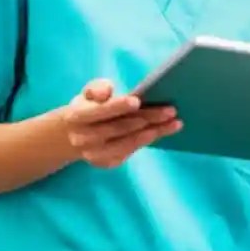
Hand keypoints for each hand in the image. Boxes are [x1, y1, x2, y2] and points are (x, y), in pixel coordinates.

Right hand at [60, 79, 181, 168]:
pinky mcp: (107, 162)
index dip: (117, 106)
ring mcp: (95, 154)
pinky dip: (149, 140)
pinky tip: (165, 131)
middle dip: (146, 118)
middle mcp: (83, 138)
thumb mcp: (88, 94)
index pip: (99, 112)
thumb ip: (96, 88)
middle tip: (170, 110)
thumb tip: (107, 91)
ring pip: (128, 142)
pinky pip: (131, 151)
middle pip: (119, 128)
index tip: (137, 101)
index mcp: (77, 116)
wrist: (74, 135)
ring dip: (154, 132)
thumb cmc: (88, 107)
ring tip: (175, 123)